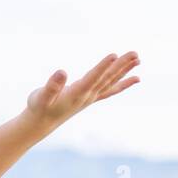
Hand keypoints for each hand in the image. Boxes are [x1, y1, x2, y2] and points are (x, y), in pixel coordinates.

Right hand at [24, 51, 140, 130]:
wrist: (41, 124)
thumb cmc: (39, 108)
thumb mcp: (40, 97)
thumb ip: (51, 86)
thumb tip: (61, 72)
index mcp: (76, 94)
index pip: (92, 78)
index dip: (102, 67)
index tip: (114, 55)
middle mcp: (87, 96)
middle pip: (107, 78)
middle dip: (121, 66)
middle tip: (135, 54)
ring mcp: (91, 97)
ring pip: (111, 82)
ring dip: (125, 70)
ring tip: (138, 59)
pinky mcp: (90, 98)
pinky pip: (111, 89)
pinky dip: (124, 83)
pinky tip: (135, 78)